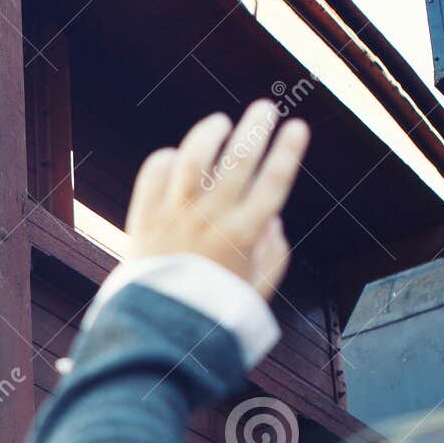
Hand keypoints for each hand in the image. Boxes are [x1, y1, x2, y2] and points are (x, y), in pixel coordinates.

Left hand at [125, 99, 309, 299]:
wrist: (159, 332)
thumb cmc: (213, 315)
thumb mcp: (257, 294)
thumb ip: (273, 258)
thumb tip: (274, 220)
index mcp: (244, 237)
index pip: (273, 182)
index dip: (288, 151)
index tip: (298, 127)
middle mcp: (211, 220)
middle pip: (239, 159)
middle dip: (256, 127)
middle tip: (265, 109)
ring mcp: (175, 215)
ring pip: (194, 156)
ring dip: (210, 133)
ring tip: (221, 123)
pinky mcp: (145, 218)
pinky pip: (156, 172)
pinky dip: (169, 158)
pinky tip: (180, 156)